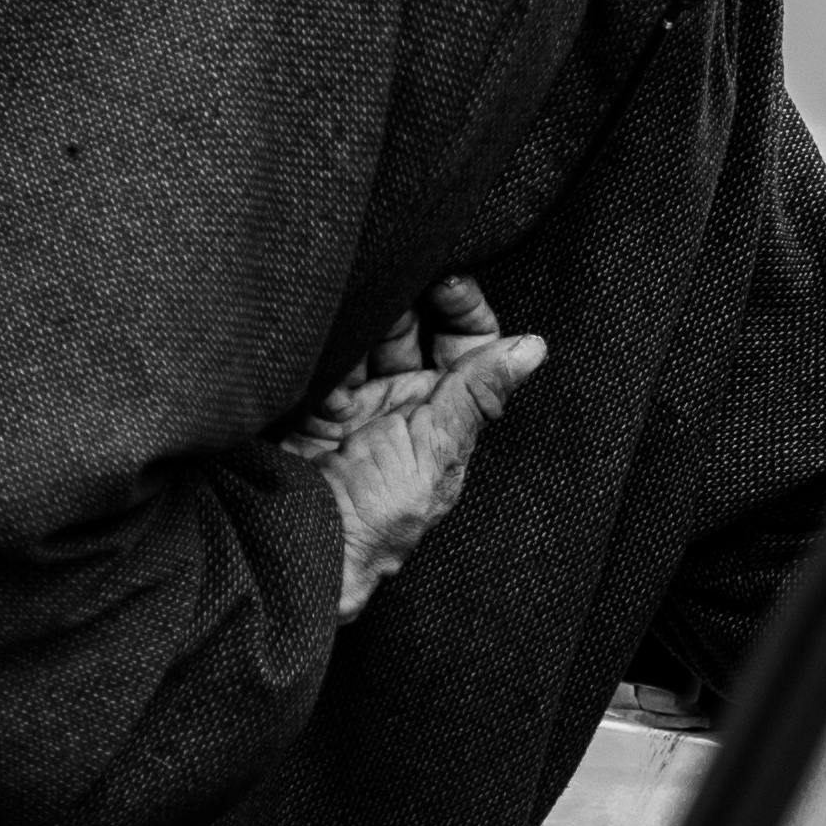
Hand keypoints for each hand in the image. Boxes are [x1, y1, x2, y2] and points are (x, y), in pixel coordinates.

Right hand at [280, 276, 547, 619]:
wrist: (292, 556)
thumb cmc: (374, 528)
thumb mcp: (433, 456)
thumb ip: (475, 398)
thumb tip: (533, 349)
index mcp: (444, 415)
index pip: (466, 342)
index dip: (461, 307)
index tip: (449, 279)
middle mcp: (400, 401)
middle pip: (412, 326)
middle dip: (408, 295)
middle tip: (400, 269)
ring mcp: (352, 399)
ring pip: (365, 331)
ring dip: (364, 313)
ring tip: (361, 294)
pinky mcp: (306, 400)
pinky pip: (321, 352)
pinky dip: (326, 341)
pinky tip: (328, 337)